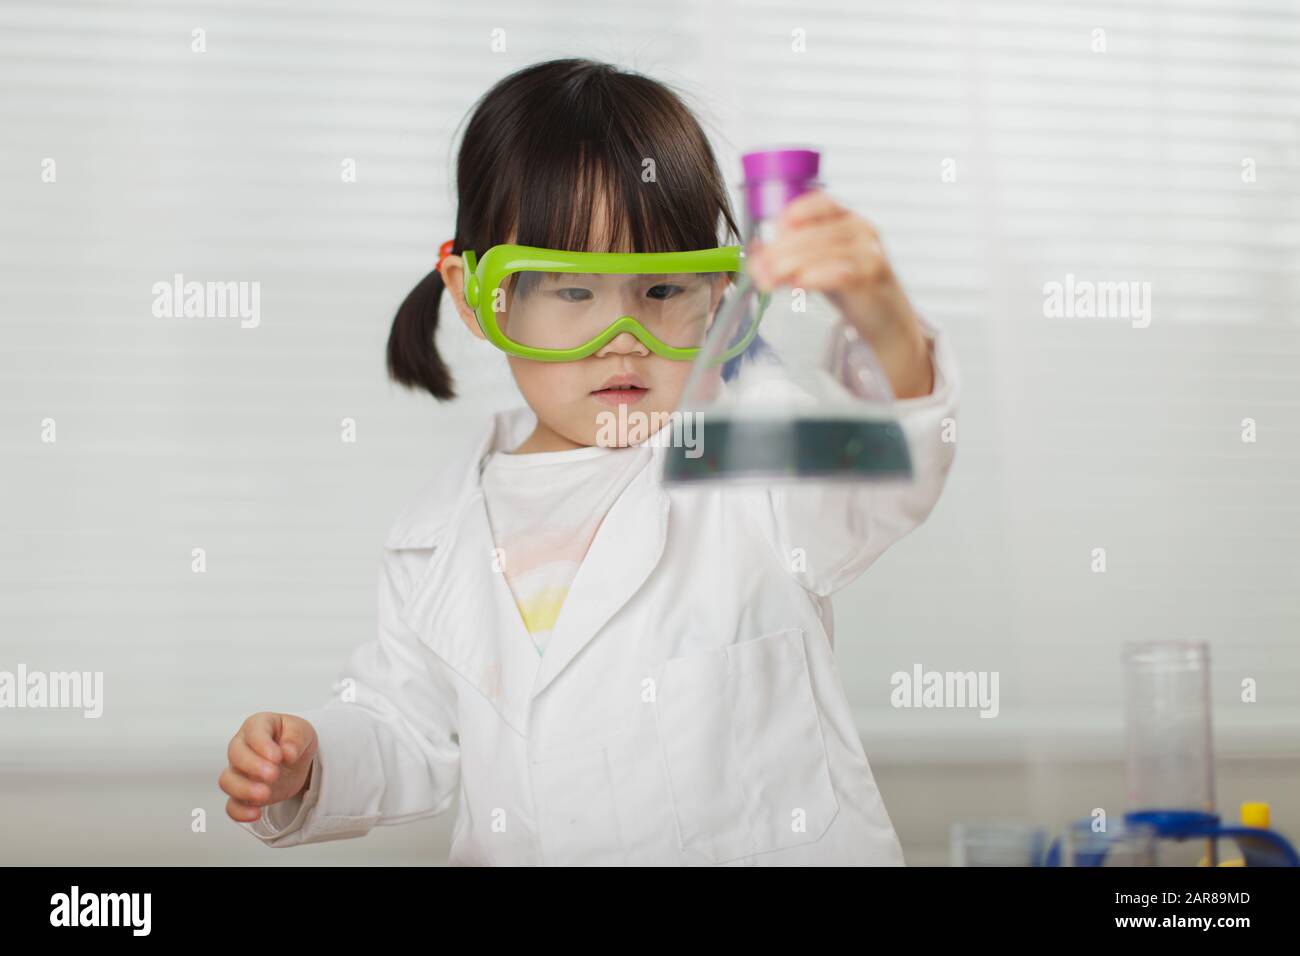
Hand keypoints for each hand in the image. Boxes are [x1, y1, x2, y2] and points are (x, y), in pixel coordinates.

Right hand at [221, 712, 317, 823]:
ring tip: (265, 794)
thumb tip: (287, 752)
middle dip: (253, 767)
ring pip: (227, 781)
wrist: (294, 758)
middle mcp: (242, 747)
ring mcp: (239, 772)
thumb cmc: (293, 739)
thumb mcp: (303, 730)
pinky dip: (240, 812)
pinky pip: (232, 805)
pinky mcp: (243, 794)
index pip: (253, 732)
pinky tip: (256, 814)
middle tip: (273, 775)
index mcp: (257, 726)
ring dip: (244, 789)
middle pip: (236, 755)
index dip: (263, 745)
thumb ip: (296, 738)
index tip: (278, 756)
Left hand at [748, 190, 933, 398]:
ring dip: (789, 267)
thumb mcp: (820, 264)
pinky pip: (839, 271)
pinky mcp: (873, 276)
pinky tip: (798, 287)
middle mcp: (861, 228)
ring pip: (821, 251)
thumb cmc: (852, 290)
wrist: (888, 321)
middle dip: (779, 252)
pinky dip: (815, 278)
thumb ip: (792, 256)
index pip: (818, 202)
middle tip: (757, 272)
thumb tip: (755, 255)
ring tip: (769, 283)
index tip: (771, 237)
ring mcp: (869, 251)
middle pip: (812, 232)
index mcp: (847, 218)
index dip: (790, 216)